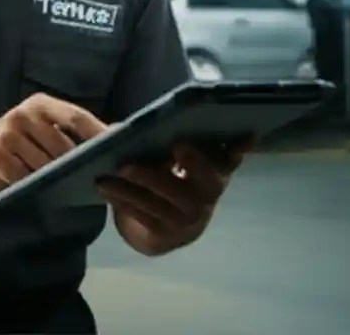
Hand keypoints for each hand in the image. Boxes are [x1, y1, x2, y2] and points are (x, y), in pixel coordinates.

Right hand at [0, 93, 107, 193]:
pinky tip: (35, 188)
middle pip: (63, 144)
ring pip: (46, 164)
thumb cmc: (13, 144)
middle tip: (95, 177)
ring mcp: (9, 134)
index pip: (77, 117)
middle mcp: (24, 114)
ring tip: (66, 186)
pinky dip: (33, 185)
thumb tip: (114, 135)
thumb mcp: (39, 129)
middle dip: (78, 163)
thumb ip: (68, 131)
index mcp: (40, 103)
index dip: (99, 134)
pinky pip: (25, 177)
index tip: (119, 150)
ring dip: (55, 178)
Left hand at [97, 136, 253, 256]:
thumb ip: (157, 138)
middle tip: (178, 145)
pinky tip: (104, 188)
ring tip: (119, 167)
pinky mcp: (165, 234)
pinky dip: (122, 199)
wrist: (160, 233)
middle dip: (196, 161)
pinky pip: (143, 214)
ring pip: (166, 197)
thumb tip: (114, 115)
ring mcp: (188, 218)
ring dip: (141, 181)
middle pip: (207, 180)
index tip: (244, 134)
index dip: (239, 148)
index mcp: (213, 171)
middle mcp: (207, 196)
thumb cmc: (163, 182)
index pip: (231, 158)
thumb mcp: (166, 159)